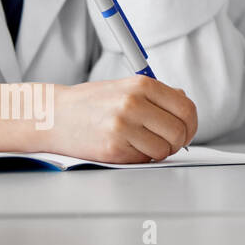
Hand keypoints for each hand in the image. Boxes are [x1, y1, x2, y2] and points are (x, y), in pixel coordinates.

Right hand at [50, 76, 197, 162]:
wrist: (53, 115)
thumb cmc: (92, 103)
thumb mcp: (127, 87)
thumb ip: (158, 96)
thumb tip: (185, 108)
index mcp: (142, 85)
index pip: (186, 108)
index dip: (191, 124)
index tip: (186, 130)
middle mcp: (134, 103)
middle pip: (179, 131)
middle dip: (178, 141)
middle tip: (168, 142)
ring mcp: (123, 126)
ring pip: (164, 149)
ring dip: (159, 151)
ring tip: (143, 144)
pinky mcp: (112, 148)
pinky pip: (144, 159)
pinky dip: (141, 157)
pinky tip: (127, 147)